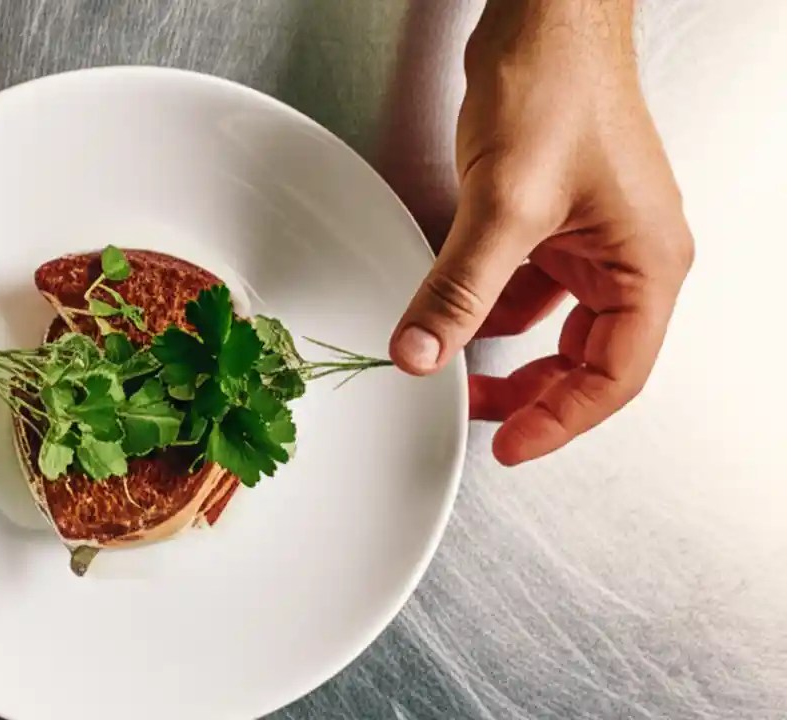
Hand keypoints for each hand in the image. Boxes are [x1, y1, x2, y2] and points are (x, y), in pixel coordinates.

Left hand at [388, 0, 693, 464]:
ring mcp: (592, 238)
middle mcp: (628, 257)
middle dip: (534, 395)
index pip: (614, 375)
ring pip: (553, 327)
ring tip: (457, 375)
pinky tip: (455, 315)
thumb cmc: (559, 87)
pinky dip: (491, 309)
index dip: (561, 421)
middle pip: (587, 359)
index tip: (509, 446)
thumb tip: (421, 354)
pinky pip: (526, 286)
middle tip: (479, 421)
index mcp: (647, 264)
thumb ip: (459, 288)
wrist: (545, 17)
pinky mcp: (554, 219)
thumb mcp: (503, 204)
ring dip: (507, 355)